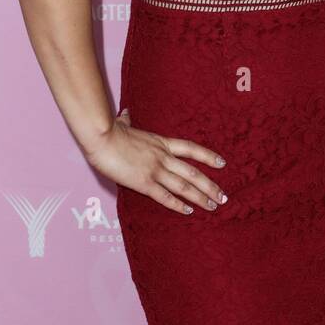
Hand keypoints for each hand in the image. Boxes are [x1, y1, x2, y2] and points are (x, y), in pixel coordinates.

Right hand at [84, 108, 226, 215]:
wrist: (101, 137)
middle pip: (193, 172)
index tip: (222, 163)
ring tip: (214, 206)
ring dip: (201, 197)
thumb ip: (129, 121)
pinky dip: (178, 205)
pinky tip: (189, 211)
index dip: (208, 156)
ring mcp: (155, 170)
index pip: (191, 149)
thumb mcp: (125, 124)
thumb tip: (127, 113)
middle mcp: (163, 157)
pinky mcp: (144, 183)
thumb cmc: (109, 131)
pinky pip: (165, 196)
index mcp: (161, 143)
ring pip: (184, 186)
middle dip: (210, 185)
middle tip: (223, 196)